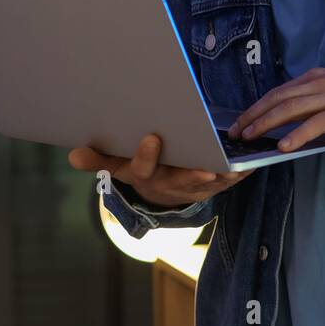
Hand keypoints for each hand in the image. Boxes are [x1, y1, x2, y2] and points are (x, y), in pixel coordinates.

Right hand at [69, 133, 252, 207]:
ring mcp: (193, 187)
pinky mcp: (214, 186)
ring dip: (223, 175)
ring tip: (234, 164)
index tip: (152, 137)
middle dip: (194, 173)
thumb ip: (97, 159)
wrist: (162, 188)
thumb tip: (73, 154)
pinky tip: (251, 164)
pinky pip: (229, 181)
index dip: (147, 156)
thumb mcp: (117, 164)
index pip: (142, 168)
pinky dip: (240, 174)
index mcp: (145, 175)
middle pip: (181, 179)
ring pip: (209, 183)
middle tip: (206, 165)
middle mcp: (169, 184)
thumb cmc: (139, 166)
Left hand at [227, 67, 324, 151]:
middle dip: (253, 115)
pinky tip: (284, 146)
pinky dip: (297, 135)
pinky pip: (315, 124)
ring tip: (250, 137)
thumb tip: (283, 116)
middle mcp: (317, 83)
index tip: (240, 120)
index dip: (256, 107)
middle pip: (277, 99)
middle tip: (236, 131)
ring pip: (290, 109)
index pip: (277, 92)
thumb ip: (310, 98)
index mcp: (312, 77)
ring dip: (266, 123)